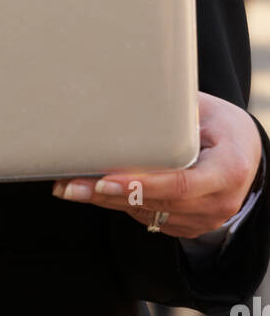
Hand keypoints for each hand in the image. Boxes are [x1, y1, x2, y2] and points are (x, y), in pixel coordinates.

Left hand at [52, 91, 262, 238]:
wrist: (246, 153)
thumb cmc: (223, 125)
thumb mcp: (206, 110)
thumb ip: (173, 111)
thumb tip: (125, 91)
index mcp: (228, 170)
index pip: (180, 184)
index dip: (140, 184)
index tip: (106, 179)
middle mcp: (219, 202)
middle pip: (157, 202)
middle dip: (110, 194)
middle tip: (71, 185)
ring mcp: (204, 219)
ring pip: (148, 213)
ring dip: (106, 201)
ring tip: (70, 186)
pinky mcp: (189, 225)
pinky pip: (150, 217)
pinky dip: (120, 204)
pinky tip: (92, 191)